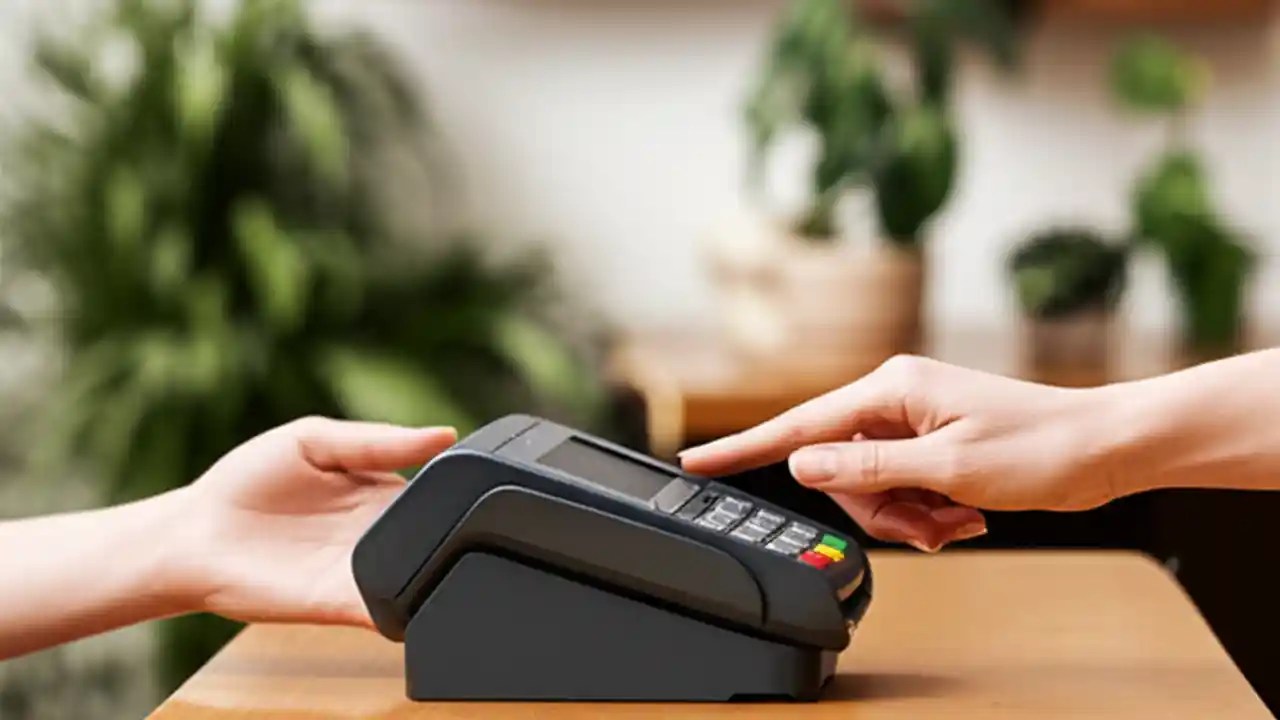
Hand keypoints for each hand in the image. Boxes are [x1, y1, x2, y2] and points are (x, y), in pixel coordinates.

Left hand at [170, 417, 455, 626]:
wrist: (193, 535)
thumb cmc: (247, 480)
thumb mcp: (314, 439)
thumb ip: (378, 441)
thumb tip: (445, 435)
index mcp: (381, 491)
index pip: (437, 494)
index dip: (458, 489)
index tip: (476, 478)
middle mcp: (379, 534)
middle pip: (436, 537)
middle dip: (454, 530)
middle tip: (462, 516)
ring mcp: (363, 572)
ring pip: (422, 576)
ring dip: (436, 569)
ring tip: (437, 549)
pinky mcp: (341, 605)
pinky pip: (387, 611)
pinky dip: (405, 606)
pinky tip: (409, 586)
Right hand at [680, 356, 1126, 551]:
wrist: (1103, 449)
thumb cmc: (1041, 446)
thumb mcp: (948, 467)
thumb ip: (867, 468)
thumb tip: (803, 465)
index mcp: (890, 390)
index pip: (798, 425)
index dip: (743, 447)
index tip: (698, 462)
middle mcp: (894, 401)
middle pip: (838, 471)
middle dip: (878, 509)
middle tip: (928, 521)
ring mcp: (912, 424)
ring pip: (869, 488)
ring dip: (909, 516)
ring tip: (957, 517)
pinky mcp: (930, 446)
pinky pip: (900, 491)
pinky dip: (927, 514)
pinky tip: (964, 513)